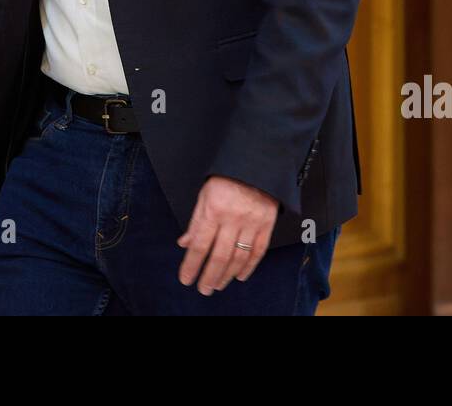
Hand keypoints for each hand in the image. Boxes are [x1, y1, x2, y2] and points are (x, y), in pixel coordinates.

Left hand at [176, 175, 278, 293]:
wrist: (257, 162)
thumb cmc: (227, 177)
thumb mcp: (205, 194)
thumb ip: (196, 221)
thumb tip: (184, 244)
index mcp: (214, 210)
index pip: (199, 245)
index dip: (191, 265)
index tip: (185, 279)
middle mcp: (233, 218)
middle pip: (219, 256)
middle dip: (209, 276)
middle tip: (203, 289)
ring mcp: (252, 222)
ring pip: (239, 257)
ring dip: (227, 275)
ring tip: (218, 285)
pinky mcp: (267, 224)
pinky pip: (258, 251)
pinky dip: (249, 266)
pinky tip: (240, 276)